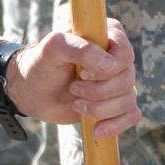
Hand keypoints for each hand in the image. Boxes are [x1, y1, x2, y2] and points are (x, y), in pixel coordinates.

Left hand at [3, 21, 139, 135]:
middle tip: (73, 89)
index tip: (82, 73)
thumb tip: (110, 66)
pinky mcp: (116, 103)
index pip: (125, 53)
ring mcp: (118, 81)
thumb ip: (80, 49)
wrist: (32, 92)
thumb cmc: (41, 64)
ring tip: (76, 105)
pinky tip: (96, 129)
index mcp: (107, 35)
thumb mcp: (52, 49)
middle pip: (127, 79)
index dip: (107, 69)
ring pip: (127, 100)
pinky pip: (131, 116)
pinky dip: (115, 125)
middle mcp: (117, 57)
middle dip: (99, 91)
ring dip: (100, 108)